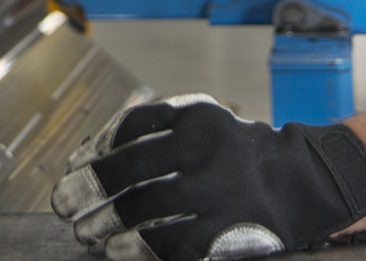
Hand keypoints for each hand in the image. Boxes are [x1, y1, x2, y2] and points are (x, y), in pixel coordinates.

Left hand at [51, 95, 365, 260]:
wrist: (301, 181)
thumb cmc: (237, 153)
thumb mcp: (202, 123)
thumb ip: (153, 129)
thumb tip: (91, 153)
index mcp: (196, 119)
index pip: (131, 129)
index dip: (95, 150)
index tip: (73, 167)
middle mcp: (205, 152)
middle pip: (130, 170)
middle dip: (88, 190)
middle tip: (64, 204)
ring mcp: (216, 193)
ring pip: (144, 208)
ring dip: (105, 222)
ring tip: (86, 232)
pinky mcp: (226, 230)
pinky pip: (170, 242)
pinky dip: (137, 247)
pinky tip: (118, 250)